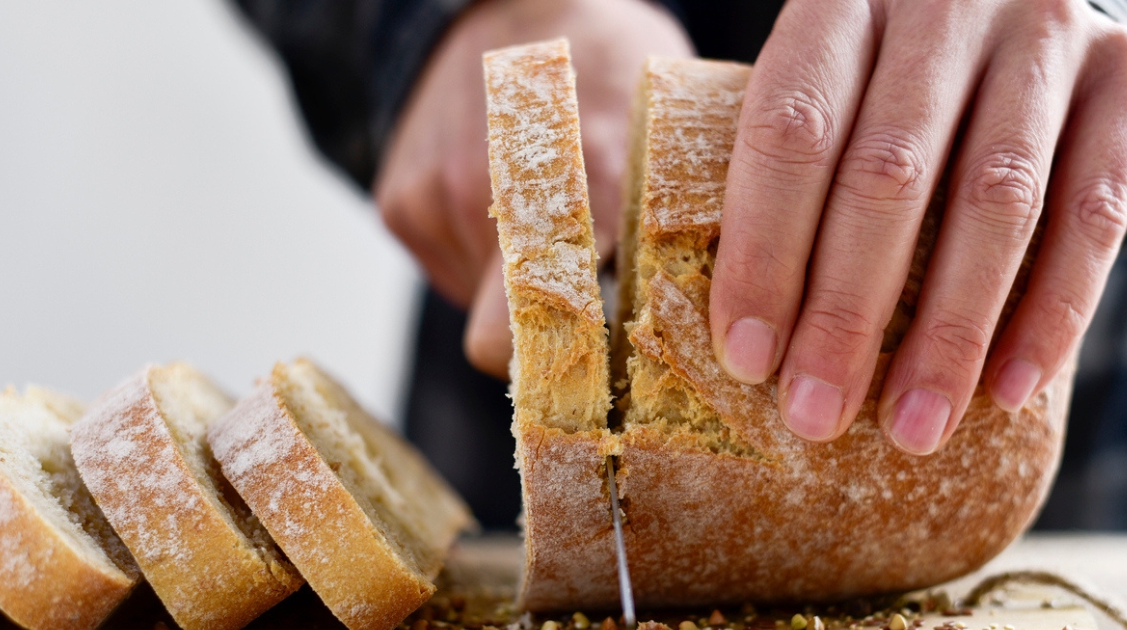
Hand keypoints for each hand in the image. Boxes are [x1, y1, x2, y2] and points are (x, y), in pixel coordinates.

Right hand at [374, 0, 692, 378]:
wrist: (507, 1)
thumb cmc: (610, 67)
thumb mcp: (673, 130)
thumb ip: (689, 223)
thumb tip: (730, 316)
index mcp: (595, 182)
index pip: (564, 327)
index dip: (577, 373)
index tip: (604, 383)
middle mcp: (501, 196)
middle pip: (501, 343)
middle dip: (538, 345)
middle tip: (580, 317)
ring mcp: (437, 197)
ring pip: (474, 311)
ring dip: (512, 293)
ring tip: (546, 230)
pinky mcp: (397, 201)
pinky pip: (446, 273)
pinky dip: (475, 261)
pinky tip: (504, 208)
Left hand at [709, 0, 1126, 453]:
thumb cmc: (884, 71)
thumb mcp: (823, 86)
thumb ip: (787, 168)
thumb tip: (744, 330)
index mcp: (840, 2)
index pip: (790, 131)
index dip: (765, 252)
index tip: (748, 357)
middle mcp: (943, 4)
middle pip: (888, 175)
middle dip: (847, 312)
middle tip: (817, 414)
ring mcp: (1042, 33)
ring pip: (995, 201)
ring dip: (950, 332)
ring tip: (913, 426)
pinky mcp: (1123, 74)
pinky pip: (1094, 208)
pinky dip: (1052, 310)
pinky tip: (1008, 388)